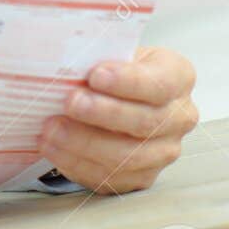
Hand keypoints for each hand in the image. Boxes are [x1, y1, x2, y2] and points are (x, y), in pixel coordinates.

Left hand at [38, 46, 199, 193]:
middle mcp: (178, 116)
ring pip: (128, 156)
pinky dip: (76, 162)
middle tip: (70, 103)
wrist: (107, 97)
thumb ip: (95, 55)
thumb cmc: (108, 71)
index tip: (95, 76)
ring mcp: (163, 150)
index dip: (128, 82)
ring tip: (51, 128)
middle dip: (103, 113)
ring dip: (84, 143)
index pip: (160, 82)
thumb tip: (63, 64)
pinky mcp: (140, 176)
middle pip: (145, 121)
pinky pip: (109, 177)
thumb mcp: (107, 51)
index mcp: (176, 77)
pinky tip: (52, 147)